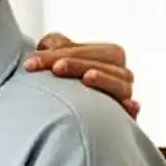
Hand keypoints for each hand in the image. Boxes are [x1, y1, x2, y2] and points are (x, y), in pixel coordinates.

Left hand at [23, 33, 138, 118]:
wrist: (65, 119)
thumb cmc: (60, 82)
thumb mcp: (55, 60)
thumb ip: (55, 46)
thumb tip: (49, 44)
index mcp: (107, 56)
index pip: (84, 51)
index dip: (58, 53)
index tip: (31, 63)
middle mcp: (119, 75)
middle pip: (104, 65)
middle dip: (77, 64)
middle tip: (54, 68)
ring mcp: (123, 97)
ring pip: (121, 86)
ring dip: (105, 80)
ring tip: (87, 77)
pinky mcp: (125, 120)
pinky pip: (133, 114)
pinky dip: (132, 109)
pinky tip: (129, 105)